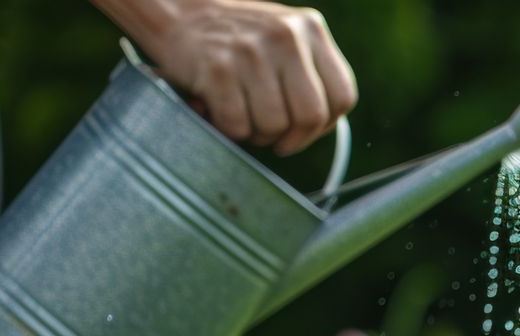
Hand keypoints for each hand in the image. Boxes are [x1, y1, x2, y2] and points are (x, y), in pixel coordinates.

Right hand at [96, 0, 358, 155]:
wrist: (177, 10)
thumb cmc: (235, 38)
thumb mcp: (284, 38)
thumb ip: (309, 71)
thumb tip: (321, 125)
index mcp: (311, 29)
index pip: (342, 97)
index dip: (325, 126)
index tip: (302, 129)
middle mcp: (286, 36)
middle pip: (311, 116)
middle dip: (292, 139)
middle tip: (273, 138)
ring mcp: (252, 51)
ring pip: (274, 125)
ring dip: (257, 135)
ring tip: (242, 118)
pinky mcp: (218, 68)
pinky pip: (238, 125)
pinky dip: (228, 130)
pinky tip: (218, 111)